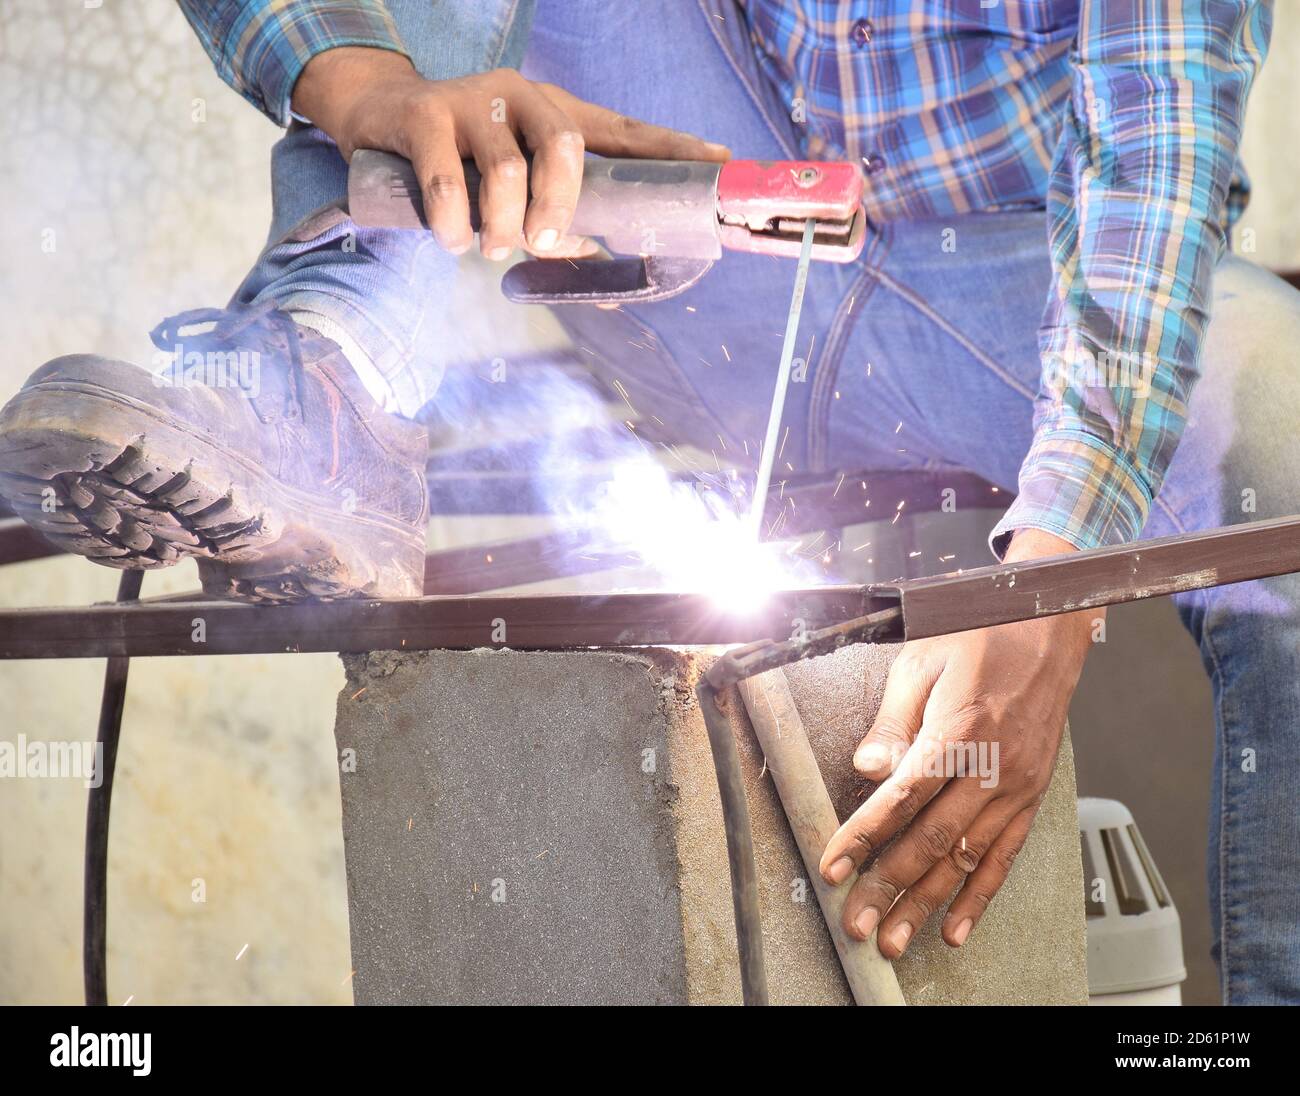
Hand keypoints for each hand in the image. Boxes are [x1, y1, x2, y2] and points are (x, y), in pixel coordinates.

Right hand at [291, 47, 730, 259]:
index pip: (624, 130)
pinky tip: (451, 239)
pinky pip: (451, 179)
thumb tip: (604, 278)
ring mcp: (473, 101)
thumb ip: (555, 222)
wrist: (376, 113)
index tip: (719, 163)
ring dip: (501, 226)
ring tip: (485, 246)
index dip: (672, 148)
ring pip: (507, 170)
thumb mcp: (513, 187)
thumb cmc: (459, 161)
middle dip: (560, 208)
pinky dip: (455, 224)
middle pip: (565, 147)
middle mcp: (522, 97)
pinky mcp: (425, 115)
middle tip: (543, 243)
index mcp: (556, 114)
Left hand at [817, 529, 1099, 956]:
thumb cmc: (978, 633)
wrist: (1049, 624)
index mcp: (958, 730)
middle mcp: (991, 765)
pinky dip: (979, 895)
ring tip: (897, 939)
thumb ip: (892, 722)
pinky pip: (1003, 855)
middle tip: (858, 924)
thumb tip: (867, 771)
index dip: (862, 838)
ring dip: (927, 904)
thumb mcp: (920, 662)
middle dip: (888, 888)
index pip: (900, 799)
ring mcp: (1016, 785)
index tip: (833, 868)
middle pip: (930, 840)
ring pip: (964, 859)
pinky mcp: (1031, 793)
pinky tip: (956, 926)